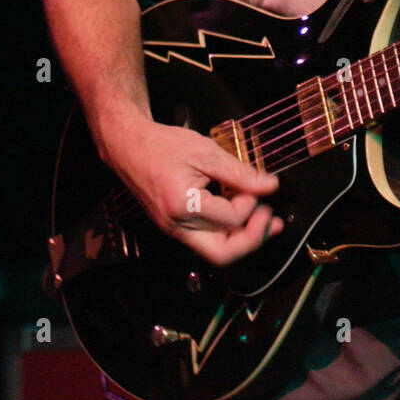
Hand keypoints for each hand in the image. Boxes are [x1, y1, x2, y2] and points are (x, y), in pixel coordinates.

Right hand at [101, 115, 283, 264]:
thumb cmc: (163, 145)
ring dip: (242, 238)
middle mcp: (177, 226)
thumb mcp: (206, 152)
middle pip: (223, 254)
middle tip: (270, 220)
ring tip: (262, 219)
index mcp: (183, 205)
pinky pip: (205, 238)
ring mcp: (174, 230)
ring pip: (215, 250)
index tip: (258, 186)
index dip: (251, 203)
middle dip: (252, 240)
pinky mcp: (175, 227)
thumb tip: (269, 186)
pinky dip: (226, 230)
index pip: (230, 219)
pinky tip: (237, 212)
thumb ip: (240, 173)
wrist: (129, 147)